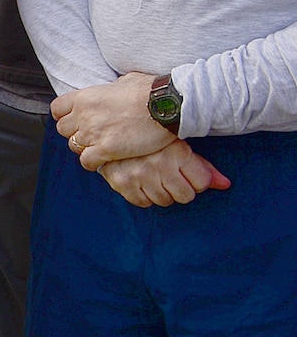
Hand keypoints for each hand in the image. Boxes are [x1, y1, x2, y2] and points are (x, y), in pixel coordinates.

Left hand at [53, 73, 170, 167]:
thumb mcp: (125, 81)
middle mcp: (83, 115)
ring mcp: (92, 133)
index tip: (74, 120)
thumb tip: (115, 89)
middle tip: (90, 135)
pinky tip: (103, 160)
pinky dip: (92, 163)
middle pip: (64, 129)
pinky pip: (86, 161)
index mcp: (85, 97)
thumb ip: (111, 88)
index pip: (57, 109)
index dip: (65, 116)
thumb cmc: (150, 92)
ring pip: (74, 146)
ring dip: (85, 148)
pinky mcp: (105, 150)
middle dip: (75, 133)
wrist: (165, 106)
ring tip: (98, 147)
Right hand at [98, 140, 230, 207]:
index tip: (186, 173)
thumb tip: (226, 185)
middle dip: (180, 189)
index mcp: (176, 152)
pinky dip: (144, 196)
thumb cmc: (150, 142)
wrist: (111, 132)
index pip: (201, 183)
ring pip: (164, 201)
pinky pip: (143, 203)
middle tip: (170, 177)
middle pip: (185, 196)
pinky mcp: (122, 183)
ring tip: (155, 178)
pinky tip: (142, 182)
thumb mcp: (179, 147)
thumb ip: (203, 167)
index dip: (196, 181)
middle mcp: (159, 164)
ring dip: (162, 193)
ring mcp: (139, 175)